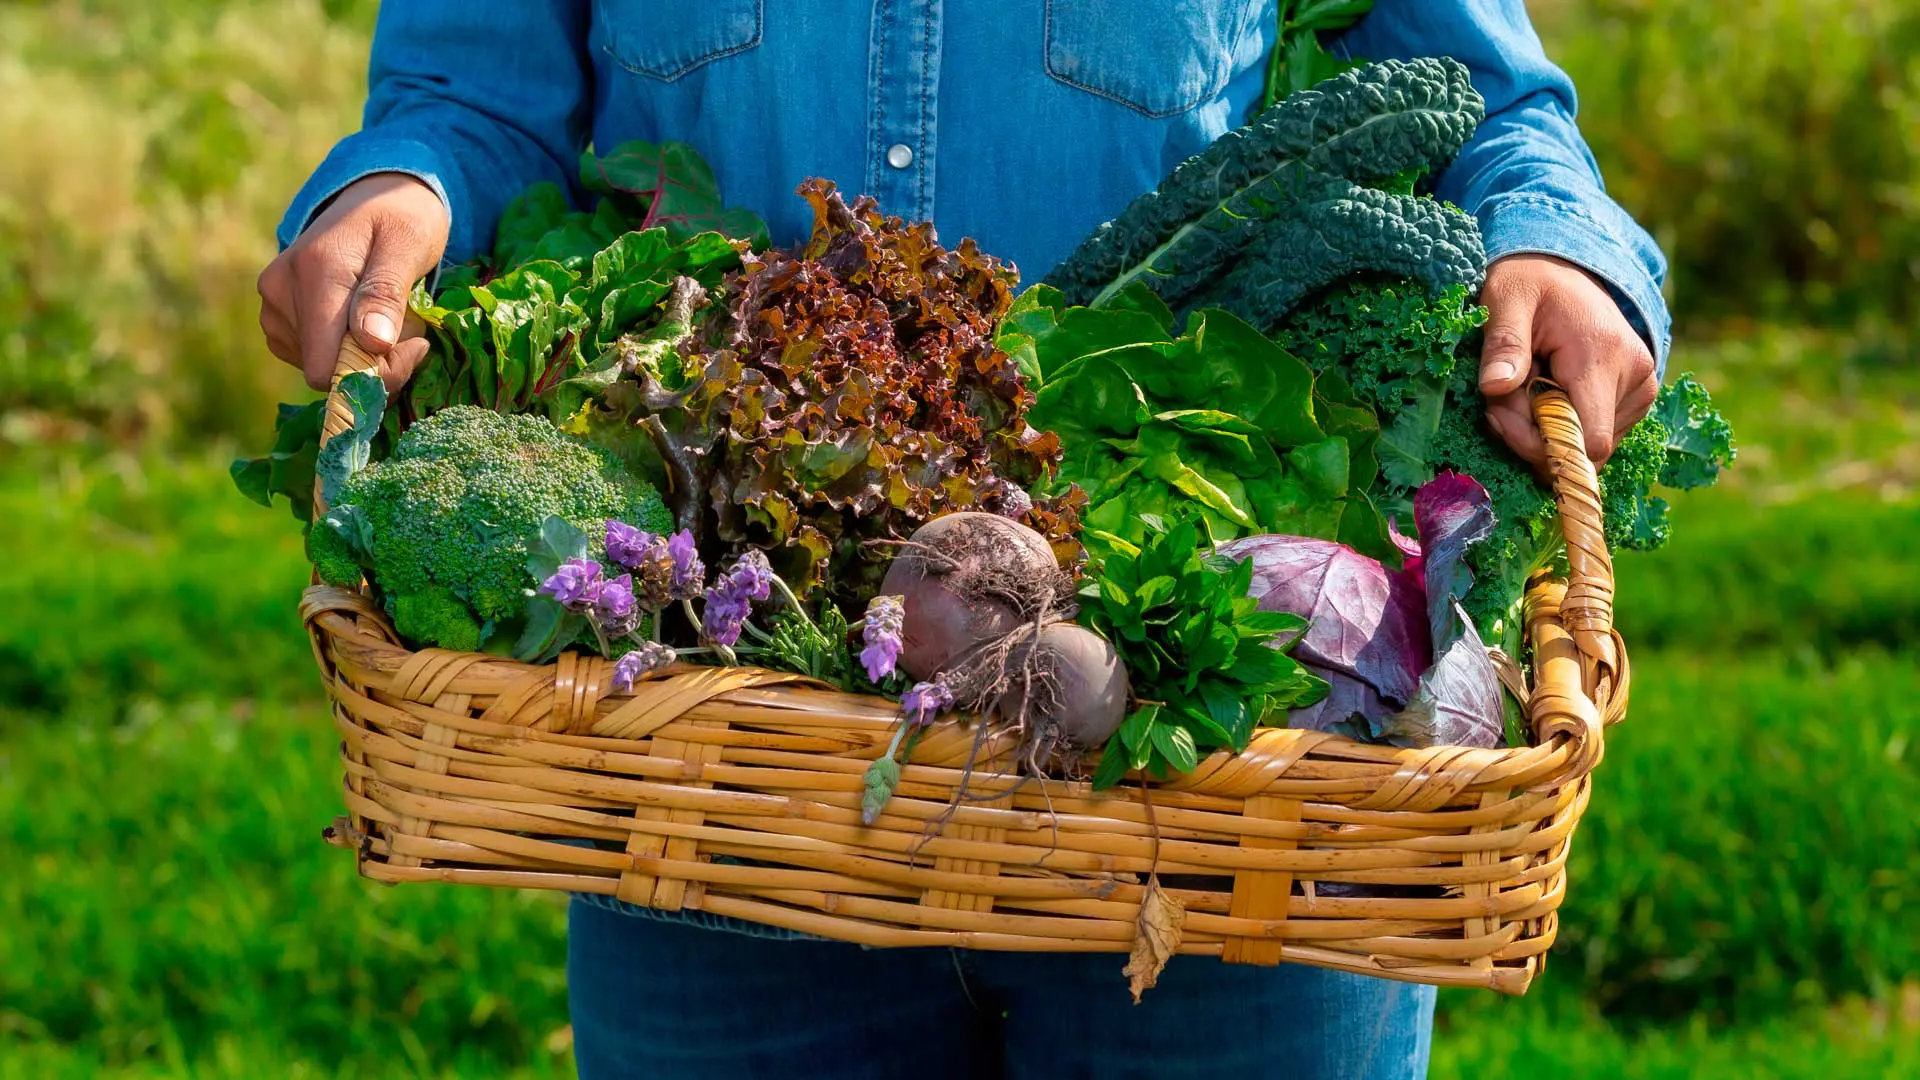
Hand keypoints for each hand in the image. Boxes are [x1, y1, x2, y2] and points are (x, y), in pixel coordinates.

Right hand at [257, 173, 448, 392]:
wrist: (376, 196)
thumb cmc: (402, 217)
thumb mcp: (409, 244)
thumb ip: (386, 291)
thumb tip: (371, 343)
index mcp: (315, 271)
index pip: (327, 365)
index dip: (374, 374)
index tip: (416, 346)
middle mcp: (280, 289)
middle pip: (324, 369)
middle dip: (376, 364)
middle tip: (412, 331)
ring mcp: (272, 303)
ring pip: (318, 366)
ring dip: (362, 356)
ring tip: (389, 317)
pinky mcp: (275, 314)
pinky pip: (310, 356)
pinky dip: (342, 350)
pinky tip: (364, 322)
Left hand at [1476, 254, 1656, 467]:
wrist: (1565, 270)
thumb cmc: (1531, 282)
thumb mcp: (1506, 300)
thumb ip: (1503, 343)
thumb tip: (1494, 387)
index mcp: (1604, 355)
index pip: (1589, 441)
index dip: (1538, 444)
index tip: (1499, 414)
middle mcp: (1635, 378)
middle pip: (1581, 448)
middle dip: (1529, 433)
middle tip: (1499, 396)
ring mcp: (1640, 392)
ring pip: (1585, 446)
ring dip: (1541, 429)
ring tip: (1524, 384)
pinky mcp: (1635, 400)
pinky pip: (1592, 437)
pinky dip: (1559, 425)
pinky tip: (1543, 392)